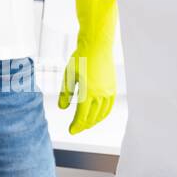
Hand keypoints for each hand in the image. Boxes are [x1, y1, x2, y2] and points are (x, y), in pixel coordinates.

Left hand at [59, 0, 117, 133]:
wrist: (97, 45)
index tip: (70, 131)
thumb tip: (63, 108)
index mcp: (88, 92)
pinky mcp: (113, 88)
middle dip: (83, 125)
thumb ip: (65, 93)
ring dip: (93, 122)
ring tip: (85, 124)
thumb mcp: (69, 75)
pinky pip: (109, 107)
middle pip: (92, 117)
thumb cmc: (80, 58)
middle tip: (75, 129)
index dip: (76, 126)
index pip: (82, 116)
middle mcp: (101, 94)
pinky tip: (97, 116)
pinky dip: (103, 114)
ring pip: (102, 114)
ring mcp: (109, 92)